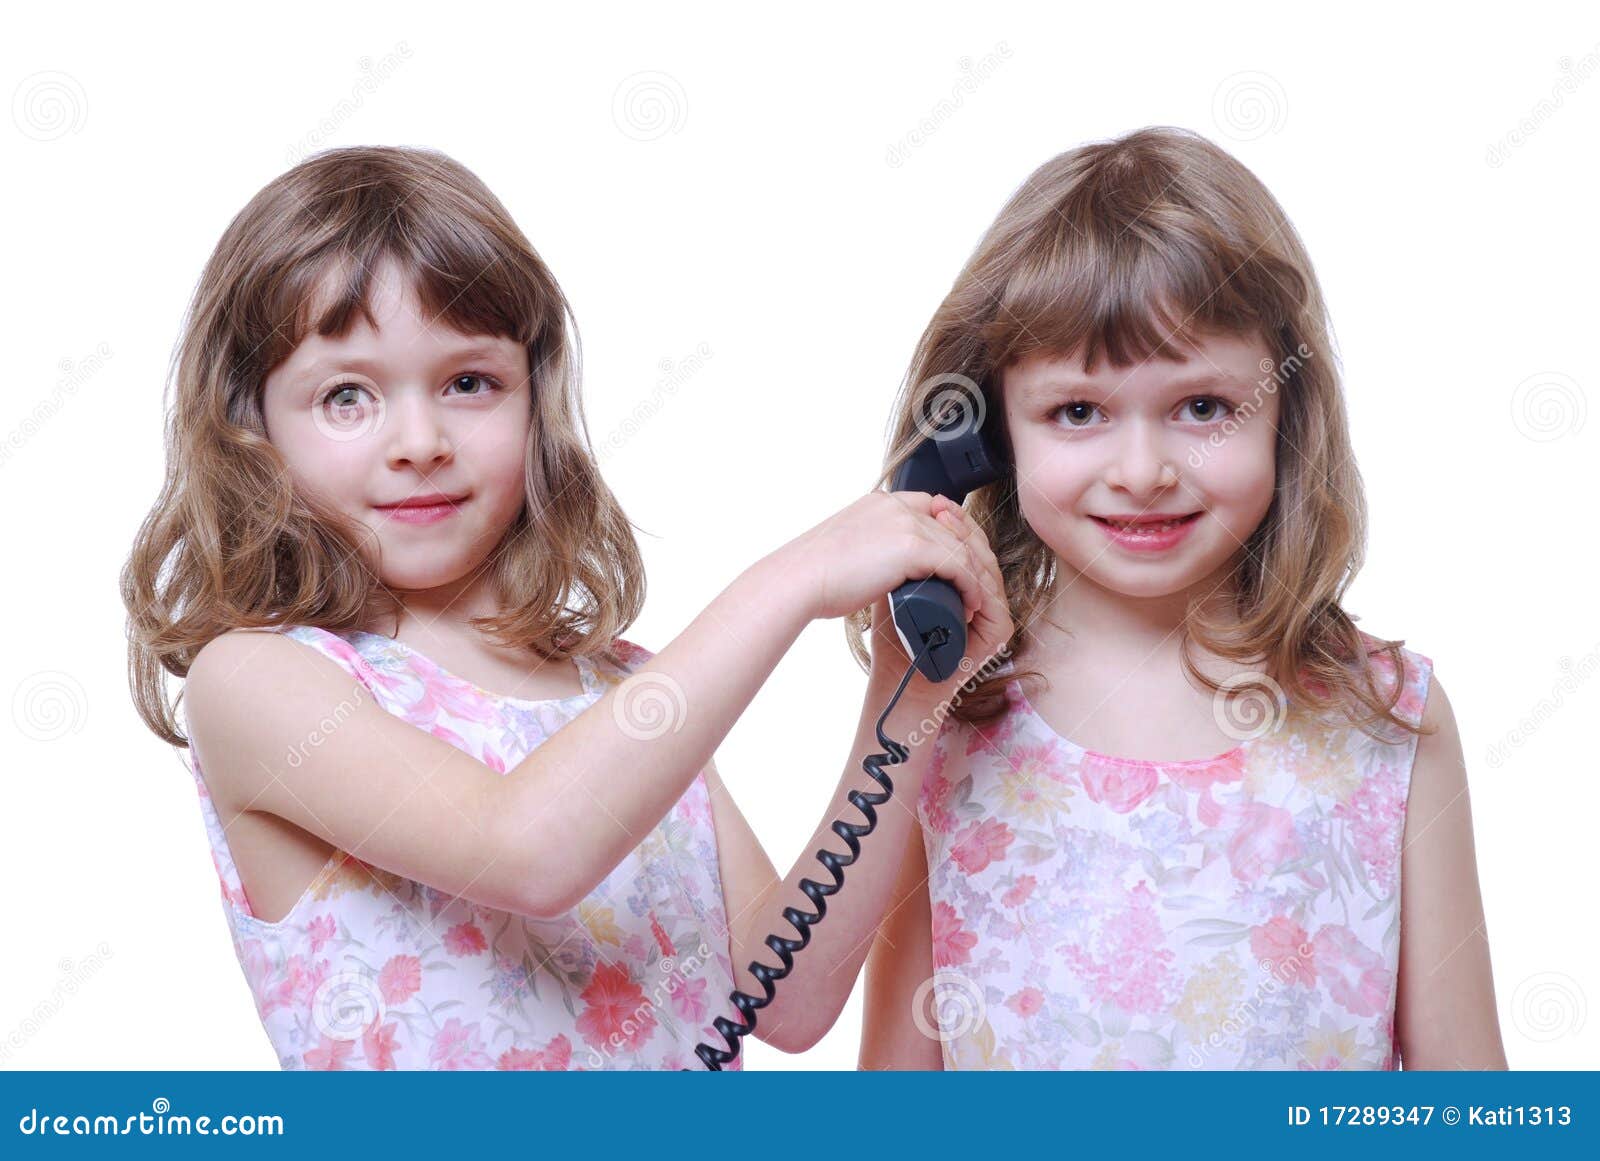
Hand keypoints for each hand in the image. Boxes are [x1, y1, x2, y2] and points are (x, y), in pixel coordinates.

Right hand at [779, 491, 999, 624]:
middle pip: (949, 527)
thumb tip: (874, 566)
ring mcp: (905, 522)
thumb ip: (865, 546)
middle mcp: (895, 506)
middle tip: (970, 586)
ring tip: (974, 601)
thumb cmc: (810, 575)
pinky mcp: (913, 546)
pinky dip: (969, 586)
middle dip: (964, 558)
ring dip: (973, 576)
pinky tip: (971, 604)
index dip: (944, 535)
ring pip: (959, 547)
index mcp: (878, 503)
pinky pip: (957, 565)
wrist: (797, 580)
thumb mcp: (842, 547)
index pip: (928, 507)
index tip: (949, 562)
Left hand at [865, 498, 1012, 704]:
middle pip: (980, 552)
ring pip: (987, 568)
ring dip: (968, 546)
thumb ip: (907, 558)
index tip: (934, 503)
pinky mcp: (1000, 630)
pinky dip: (976, 576)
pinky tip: (960, 559)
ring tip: (948, 526)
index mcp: (967, 586)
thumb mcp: (899, 586)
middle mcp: (985, 597)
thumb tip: (901, 517)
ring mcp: (995, 614)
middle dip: (962, 528)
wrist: (898, 678)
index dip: (953, 523)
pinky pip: (992, 595)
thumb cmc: (895, 637)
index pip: (967, 546)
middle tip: (942, 509)